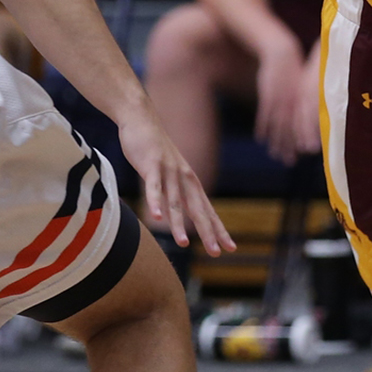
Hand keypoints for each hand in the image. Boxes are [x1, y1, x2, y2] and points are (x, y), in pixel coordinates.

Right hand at [118, 113, 234, 255]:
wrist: (141, 118)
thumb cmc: (154, 150)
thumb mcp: (168, 174)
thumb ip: (173, 194)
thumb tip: (174, 216)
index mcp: (190, 182)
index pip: (208, 210)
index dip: (218, 229)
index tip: (230, 247)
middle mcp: (184, 178)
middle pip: (199, 210)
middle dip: (208, 232)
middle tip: (218, 252)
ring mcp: (169, 171)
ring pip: (176, 202)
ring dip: (179, 224)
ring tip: (183, 244)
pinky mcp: (151, 164)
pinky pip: (153, 187)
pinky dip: (155, 202)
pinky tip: (155, 217)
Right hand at [254, 41, 318, 164]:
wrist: (283, 55)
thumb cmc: (293, 70)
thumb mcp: (303, 86)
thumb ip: (304, 101)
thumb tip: (307, 114)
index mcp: (303, 102)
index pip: (303, 126)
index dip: (302, 140)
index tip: (303, 154)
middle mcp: (292, 105)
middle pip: (290, 131)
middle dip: (289, 147)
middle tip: (289, 162)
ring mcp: (280, 102)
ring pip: (277, 127)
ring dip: (275, 142)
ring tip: (274, 155)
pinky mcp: (268, 97)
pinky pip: (264, 117)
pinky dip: (262, 129)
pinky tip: (260, 139)